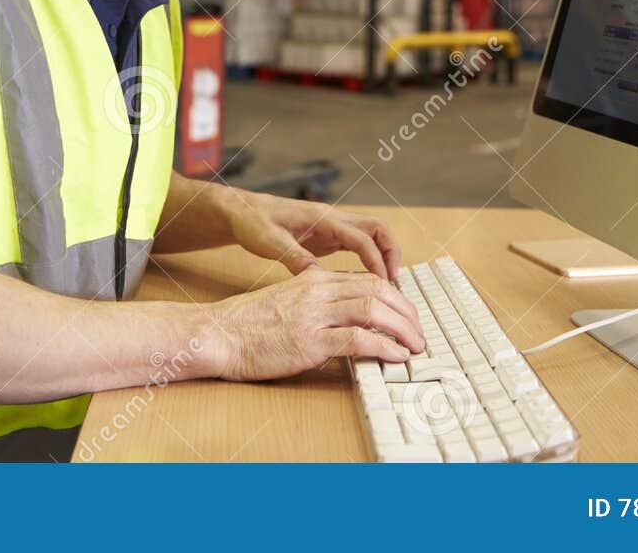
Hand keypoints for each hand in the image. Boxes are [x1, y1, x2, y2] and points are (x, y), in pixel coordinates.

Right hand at [206, 268, 424, 380]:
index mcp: (315, 280)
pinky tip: (396, 357)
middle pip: (378, 291)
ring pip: (374, 310)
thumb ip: (317, 303)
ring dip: (403, 330)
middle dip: (407, 312)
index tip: (408, 317)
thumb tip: (347, 319)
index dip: (396, 298)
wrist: (218, 334)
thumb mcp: (288, 301)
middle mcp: (318, 291)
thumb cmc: (248, 324)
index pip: (368, 280)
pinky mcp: (309, 342)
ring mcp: (314, 315)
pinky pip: (358, 340)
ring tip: (415, 347)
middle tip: (420, 333)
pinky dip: (385, 348)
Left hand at [224, 191, 402, 280]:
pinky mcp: (328, 235)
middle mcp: (333, 219)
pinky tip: (367, 281)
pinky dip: (370, 258)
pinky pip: (359, 244)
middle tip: (393, 283)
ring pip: (372, 235)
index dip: (376, 260)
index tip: (384, 284)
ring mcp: (333, 226)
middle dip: (391, 253)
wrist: (243, 210)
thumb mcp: (269, 242)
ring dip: (384, 255)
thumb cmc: (253, 222)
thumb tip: (318, 278)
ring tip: (386, 285)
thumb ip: (294, 257)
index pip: (361, 237)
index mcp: (322, 219)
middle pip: (378, 229)